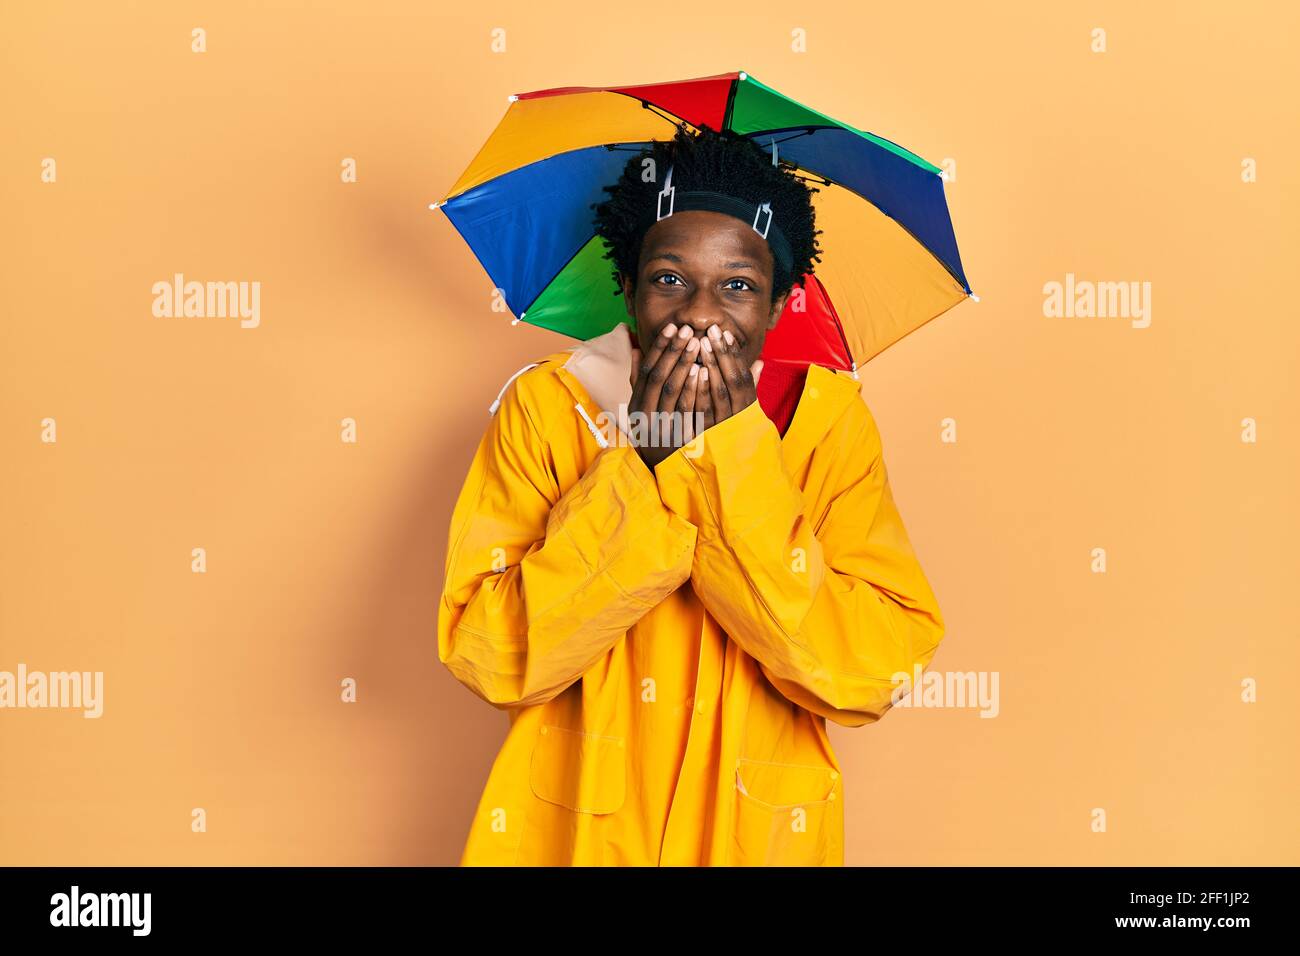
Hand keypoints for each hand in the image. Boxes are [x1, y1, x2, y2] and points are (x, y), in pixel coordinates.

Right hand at [628, 323, 702, 468]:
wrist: (662, 472)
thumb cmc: (655, 434)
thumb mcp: (642, 409)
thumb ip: (639, 380)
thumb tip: (636, 349)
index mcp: (637, 405)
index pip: (647, 370)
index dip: (659, 347)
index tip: (672, 327)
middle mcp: (645, 414)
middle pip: (659, 376)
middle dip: (673, 350)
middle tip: (688, 329)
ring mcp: (661, 425)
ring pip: (671, 390)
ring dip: (683, 364)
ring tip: (697, 342)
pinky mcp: (678, 435)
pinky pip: (686, 409)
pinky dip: (693, 388)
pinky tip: (703, 370)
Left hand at [694, 324, 763, 432]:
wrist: (727, 479)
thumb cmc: (735, 440)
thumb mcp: (746, 415)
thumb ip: (752, 388)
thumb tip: (760, 362)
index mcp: (747, 411)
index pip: (742, 378)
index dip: (733, 356)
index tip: (725, 335)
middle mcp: (737, 418)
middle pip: (730, 381)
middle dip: (720, 355)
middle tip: (711, 330)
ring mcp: (721, 428)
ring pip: (717, 393)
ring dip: (709, 367)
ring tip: (700, 343)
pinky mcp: (704, 437)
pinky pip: (701, 411)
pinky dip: (698, 390)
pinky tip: (693, 370)